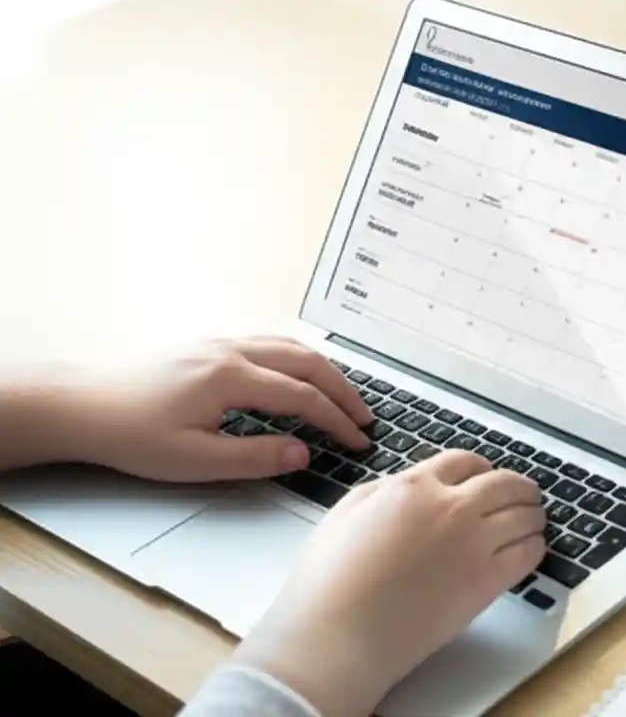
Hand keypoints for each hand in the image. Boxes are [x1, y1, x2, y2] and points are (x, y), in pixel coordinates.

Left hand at [71, 336, 373, 481]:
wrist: (83, 405)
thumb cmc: (130, 435)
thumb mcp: (194, 461)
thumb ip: (254, 457)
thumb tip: (302, 453)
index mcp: (229, 377)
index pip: (302, 396)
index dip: (336, 420)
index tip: (358, 440)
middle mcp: (230, 350)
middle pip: (307, 361)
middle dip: (343, 390)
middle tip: (365, 417)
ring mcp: (220, 342)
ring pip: (291, 345)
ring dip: (324, 370)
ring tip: (344, 396)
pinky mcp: (210, 345)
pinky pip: (270, 342)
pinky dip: (299, 358)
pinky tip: (303, 375)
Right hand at [232, 450, 546, 716]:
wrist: (339, 635)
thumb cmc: (330, 583)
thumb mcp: (346, 513)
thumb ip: (384, 491)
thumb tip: (408, 486)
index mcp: (414, 487)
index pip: (464, 461)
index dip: (481, 468)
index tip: (486, 477)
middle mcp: (450, 507)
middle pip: (505, 483)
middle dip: (518, 487)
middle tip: (525, 495)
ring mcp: (473, 543)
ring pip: (525, 514)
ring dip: (532, 514)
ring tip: (534, 520)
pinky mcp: (487, 580)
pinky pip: (529, 553)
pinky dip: (535, 547)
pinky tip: (532, 548)